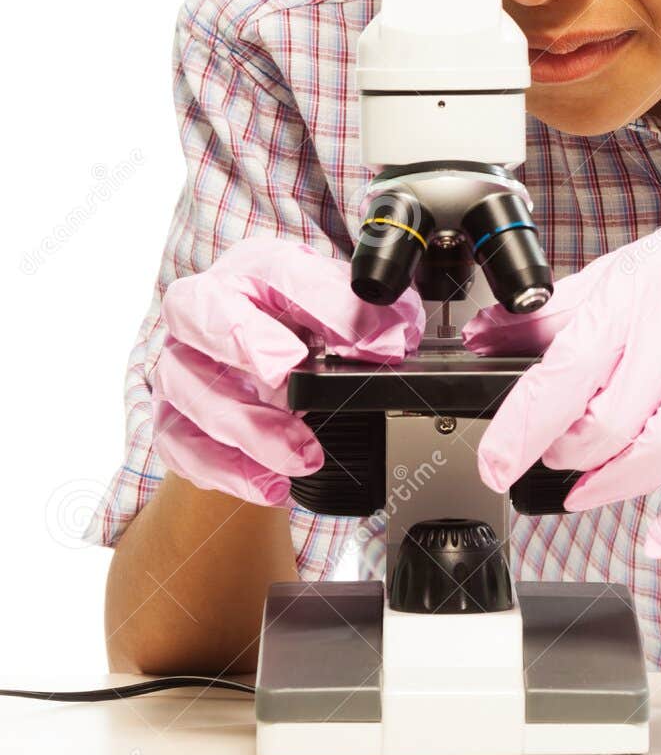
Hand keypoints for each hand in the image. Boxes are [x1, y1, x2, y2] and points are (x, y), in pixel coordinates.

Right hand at [151, 237, 423, 506]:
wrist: (253, 369)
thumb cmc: (293, 327)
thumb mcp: (339, 311)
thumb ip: (373, 316)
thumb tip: (398, 334)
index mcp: (252, 269)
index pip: (280, 272)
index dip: (329, 304)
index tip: (376, 342)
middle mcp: (203, 309)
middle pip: (199, 311)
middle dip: (244, 339)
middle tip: (288, 371)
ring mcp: (179, 364)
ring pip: (189, 388)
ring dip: (249, 426)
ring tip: (303, 454)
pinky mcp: (169, 418)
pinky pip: (182, 446)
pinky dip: (228, 470)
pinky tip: (271, 485)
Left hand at [466, 181, 660, 557]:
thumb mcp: (621, 274)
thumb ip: (552, 314)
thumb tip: (483, 337)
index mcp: (633, 292)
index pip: (566, 368)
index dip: (523, 426)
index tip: (494, 464)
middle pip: (611, 419)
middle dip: (570, 452)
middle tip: (558, 454)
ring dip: (614, 483)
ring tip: (588, 487)